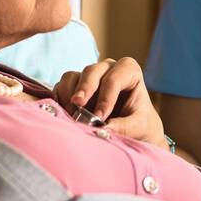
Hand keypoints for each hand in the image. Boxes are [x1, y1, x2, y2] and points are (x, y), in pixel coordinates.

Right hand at [53, 57, 167, 149]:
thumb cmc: (140, 124)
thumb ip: (125, 127)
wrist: (133, 131)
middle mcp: (107, 69)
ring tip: (72, 115)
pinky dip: (60, 99)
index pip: (115, 78)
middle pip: (91, 71)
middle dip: (85, 89)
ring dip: (70, 95)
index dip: (106, 97)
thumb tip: (104, 129)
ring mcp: (89, 77)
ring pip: (73, 77)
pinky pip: (61, 86)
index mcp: (129, 72)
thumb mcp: (140, 126)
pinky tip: (65, 115)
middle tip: (79, 106)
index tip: (100, 116)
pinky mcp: (74, 87)